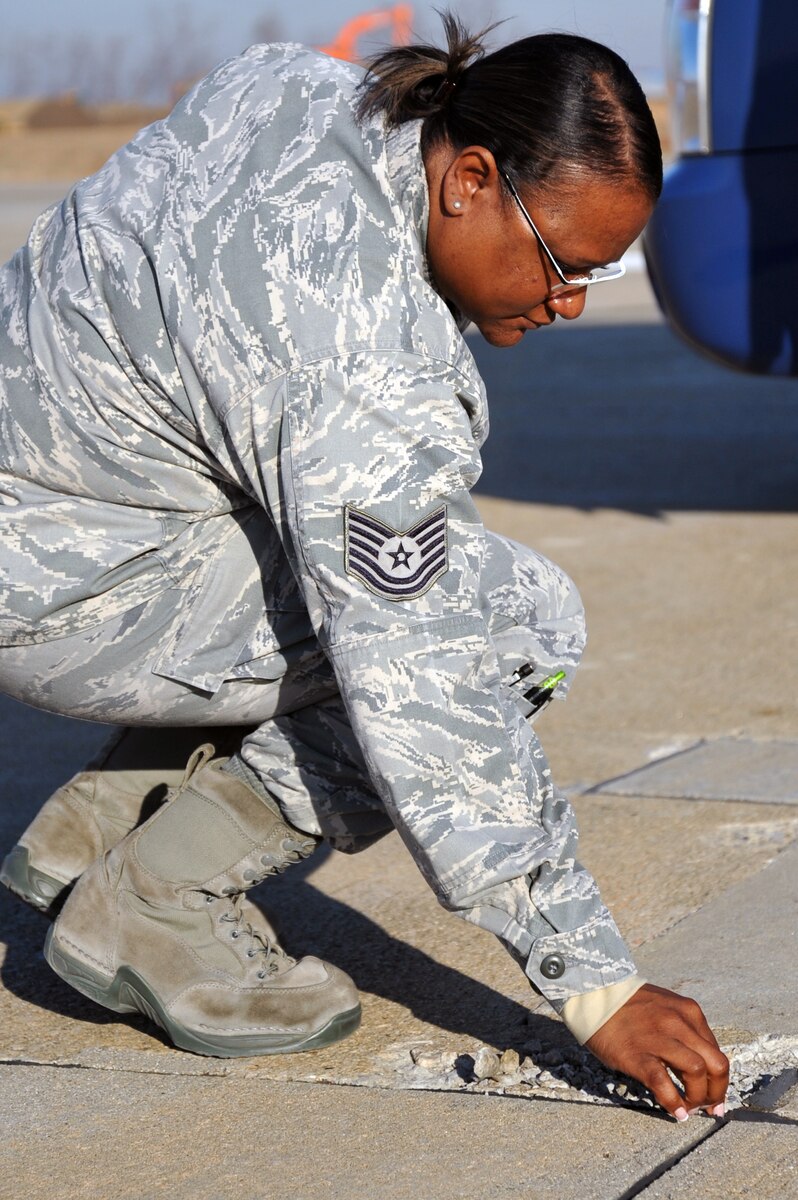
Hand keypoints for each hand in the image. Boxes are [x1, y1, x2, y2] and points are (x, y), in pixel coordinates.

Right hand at [585, 983, 728, 1120]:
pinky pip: (664, 1084)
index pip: (716, 1051)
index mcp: (688, 1012)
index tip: (714, 1095)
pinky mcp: (637, 1055)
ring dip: (698, 1098)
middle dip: (717, 1091)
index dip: (719, 1079)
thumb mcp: (665, 1007)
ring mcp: (659, 1038)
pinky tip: (677, 1113)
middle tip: (709, 1107)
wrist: (593, 995)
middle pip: (716, 1064)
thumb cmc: (628, 1005)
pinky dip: (675, 1102)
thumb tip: (699, 1067)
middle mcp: (678, 1023)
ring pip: (697, 1073)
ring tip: (690, 1108)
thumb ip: (684, 1030)